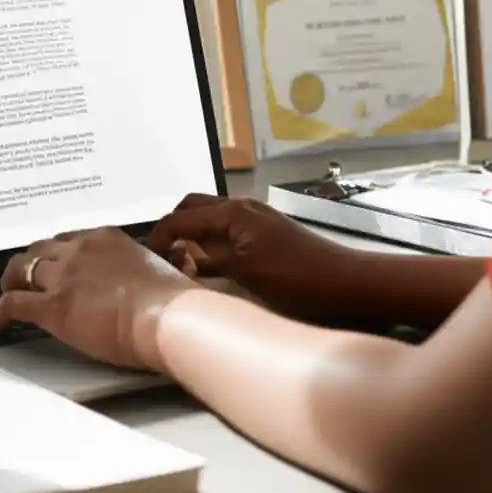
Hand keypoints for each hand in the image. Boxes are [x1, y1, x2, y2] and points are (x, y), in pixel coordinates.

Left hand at [0, 228, 198, 372]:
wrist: (169, 317)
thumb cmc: (174, 300)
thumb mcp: (158, 268)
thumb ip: (143, 268)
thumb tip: (154, 275)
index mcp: (105, 238)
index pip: (68, 240)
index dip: (56, 254)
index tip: (54, 263)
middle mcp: (79, 250)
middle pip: (40, 250)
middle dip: (29, 263)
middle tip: (24, 276)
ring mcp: (63, 277)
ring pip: (21, 270)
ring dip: (11, 282)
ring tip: (7, 293)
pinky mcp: (53, 307)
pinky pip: (14, 304)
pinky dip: (1, 312)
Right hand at [148, 194, 352, 312]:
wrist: (345, 284)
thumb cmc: (295, 279)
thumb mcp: (243, 272)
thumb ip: (208, 259)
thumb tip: (182, 255)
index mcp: (232, 213)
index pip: (180, 217)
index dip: (159, 236)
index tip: (146, 260)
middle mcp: (242, 208)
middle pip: (193, 208)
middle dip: (172, 228)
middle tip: (162, 259)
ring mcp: (256, 220)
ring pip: (210, 220)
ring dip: (192, 237)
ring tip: (180, 266)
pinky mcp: (266, 235)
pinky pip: (227, 233)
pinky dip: (211, 246)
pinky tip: (207, 270)